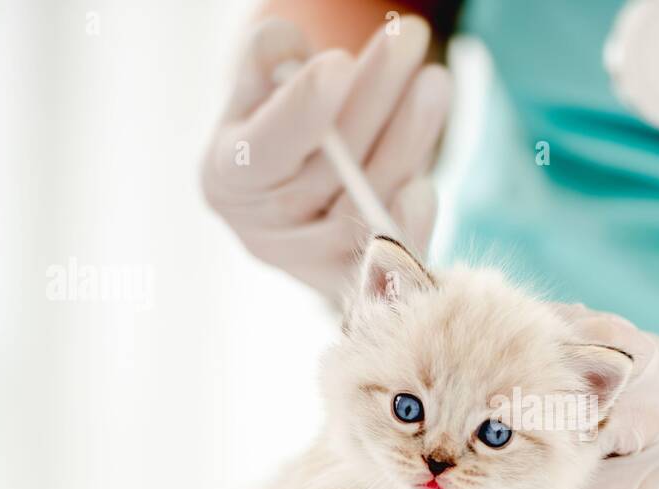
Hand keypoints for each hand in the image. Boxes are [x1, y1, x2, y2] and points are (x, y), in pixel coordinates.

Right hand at [201, 17, 450, 302]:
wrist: (307, 172)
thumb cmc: (282, 114)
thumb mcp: (262, 80)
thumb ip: (266, 60)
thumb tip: (288, 47)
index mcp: (224, 177)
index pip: (264, 149)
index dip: (302, 110)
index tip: (338, 61)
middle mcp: (261, 231)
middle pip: (325, 176)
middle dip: (374, 102)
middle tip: (409, 39)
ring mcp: (311, 263)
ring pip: (362, 212)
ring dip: (406, 144)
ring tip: (434, 80)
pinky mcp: (356, 280)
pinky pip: (388, 261)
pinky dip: (410, 226)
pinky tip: (425, 185)